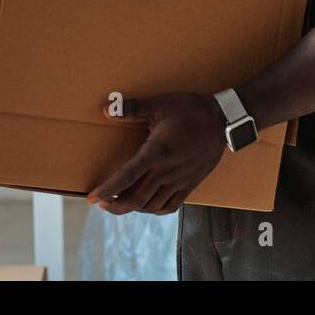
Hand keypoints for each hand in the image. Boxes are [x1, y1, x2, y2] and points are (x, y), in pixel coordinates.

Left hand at [86, 92, 225, 215]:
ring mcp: (179, 181)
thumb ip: (131, 108)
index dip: (107, 189)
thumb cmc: (189, 110)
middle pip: (135, 199)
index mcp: (155, 153)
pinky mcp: (190, 184)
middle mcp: (166, 172)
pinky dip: (155, 210)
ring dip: (133, 208)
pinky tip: (147, 205)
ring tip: (120, 202)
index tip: (91, 198)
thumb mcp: (159, 104)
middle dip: (115, 205)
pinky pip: (170, 206)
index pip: (125, 177)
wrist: (222, 120)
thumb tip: (106, 109)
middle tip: (102, 203)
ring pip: (151, 206)